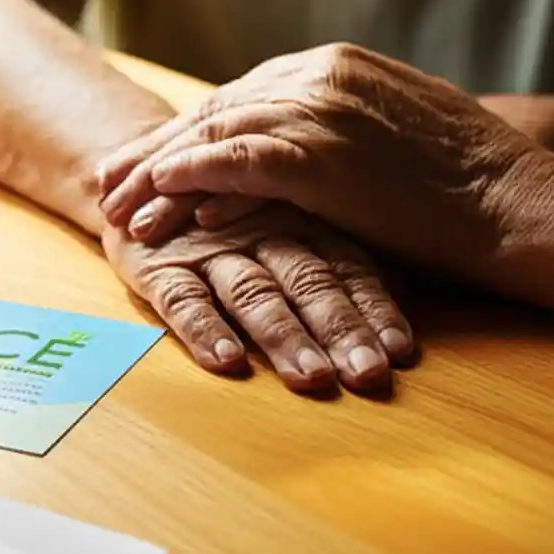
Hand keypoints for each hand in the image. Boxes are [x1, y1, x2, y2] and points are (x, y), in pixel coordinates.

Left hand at [96, 42, 553, 283]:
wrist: (515, 204)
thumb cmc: (462, 186)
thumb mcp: (390, 138)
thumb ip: (331, 135)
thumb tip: (285, 161)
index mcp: (335, 67)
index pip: (238, 100)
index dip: (186, 134)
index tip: (148, 161)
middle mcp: (319, 77)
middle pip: (214, 112)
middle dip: (155, 151)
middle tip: (107, 181)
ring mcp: (318, 110)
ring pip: (213, 136)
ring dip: (157, 172)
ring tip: (116, 204)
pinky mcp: (320, 153)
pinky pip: (236, 159)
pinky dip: (191, 174)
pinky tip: (157, 192)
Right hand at [102, 201, 414, 393]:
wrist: (140, 175)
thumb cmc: (232, 211)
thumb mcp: (290, 217)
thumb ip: (345, 252)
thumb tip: (413, 285)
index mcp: (303, 223)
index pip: (350, 268)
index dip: (376, 309)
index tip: (402, 353)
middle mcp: (262, 234)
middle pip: (309, 283)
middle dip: (342, 330)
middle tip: (368, 375)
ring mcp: (211, 250)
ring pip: (254, 292)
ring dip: (285, 336)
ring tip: (312, 378)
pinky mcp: (158, 268)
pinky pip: (182, 299)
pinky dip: (204, 330)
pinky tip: (227, 361)